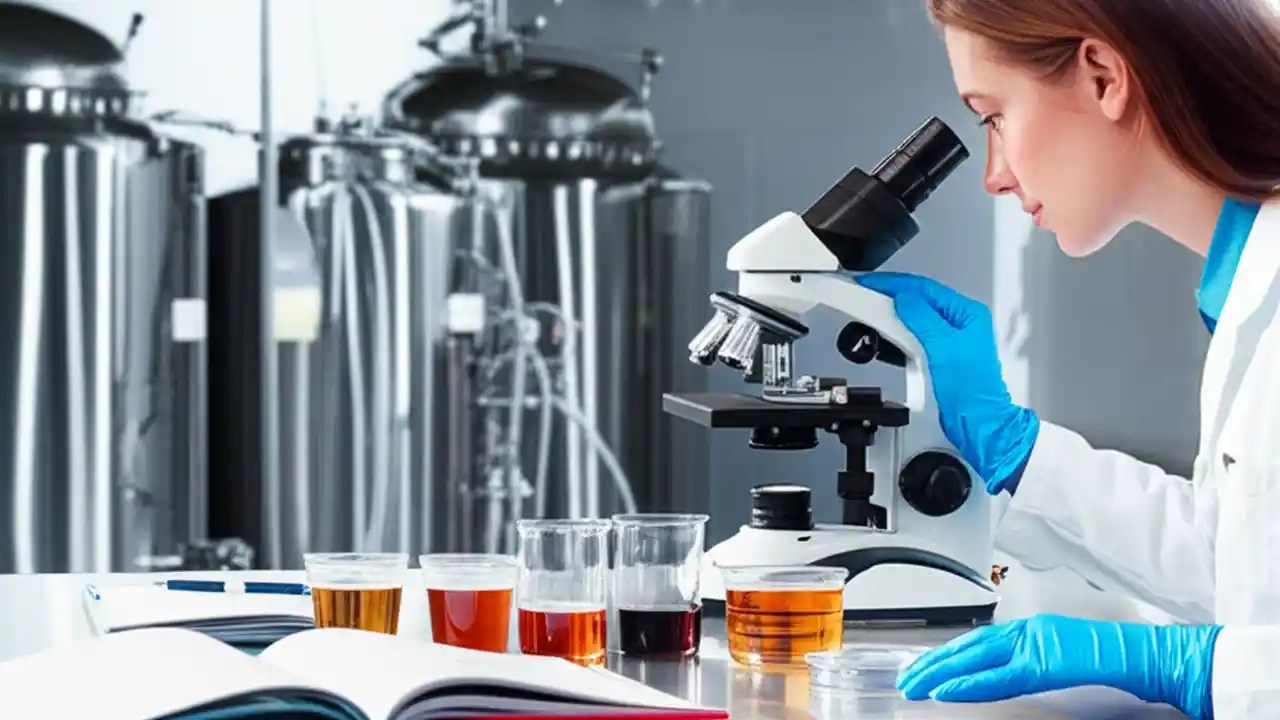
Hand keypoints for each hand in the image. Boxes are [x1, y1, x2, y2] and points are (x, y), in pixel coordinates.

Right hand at [855, 271, 1037, 492]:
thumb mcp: (943, 347)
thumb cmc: (973, 392)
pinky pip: (914, 336)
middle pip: (918, 300)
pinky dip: (897, 333)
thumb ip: (921, 317)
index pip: (923, 288)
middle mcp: (960, 324)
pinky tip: (885, 336)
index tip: (869, 283)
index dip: (893, 284)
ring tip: (870, 311)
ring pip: (914, 317)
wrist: (977, 424)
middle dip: (890, 296)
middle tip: (864, 293)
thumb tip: (903, 298)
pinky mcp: (939, 356)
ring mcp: (950, 340)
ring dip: (892, 315)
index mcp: (967, 314)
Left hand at [897, 614, 1220, 718]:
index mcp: (1030, 631)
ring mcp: (1034, 645)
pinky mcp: (1043, 663)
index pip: (977, 643)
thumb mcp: (1062, 661)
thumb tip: (1001, 677)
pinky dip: (968, 683)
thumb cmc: (1113, 661)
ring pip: (974, 657)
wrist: (1146, 656)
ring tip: (914, 684)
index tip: (923, 667)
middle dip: (932, 663)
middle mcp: (1026, 632)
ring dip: (939, 672)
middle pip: (968, 647)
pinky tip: (945, 691)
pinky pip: (997, 676)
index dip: (947, 655)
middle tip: (906, 678)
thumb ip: (1030, 665)